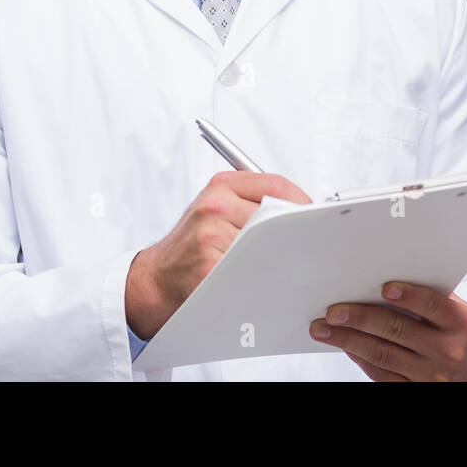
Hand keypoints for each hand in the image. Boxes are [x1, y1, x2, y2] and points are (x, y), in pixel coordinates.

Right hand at [126, 172, 311, 338]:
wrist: (154, 280)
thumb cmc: (190, 247)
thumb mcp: (215, 210)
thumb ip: (251, 202)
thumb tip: (301, 210)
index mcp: (220, 187)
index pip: (275, 184)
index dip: (300, 201)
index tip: (312, 217)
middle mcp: (214, 206)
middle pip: (277, 213)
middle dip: (294, 232)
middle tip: (306, 245)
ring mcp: (211, 236)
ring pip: (268, 244)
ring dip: (281, 257)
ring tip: (282, 265)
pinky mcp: (210, 267)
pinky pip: (252, 270)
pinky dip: (263, 278)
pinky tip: (262, 282)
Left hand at [309, 282, 466, 381]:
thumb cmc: (455, 331)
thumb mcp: (456, 311)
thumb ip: (430, 294)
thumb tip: (383, 277)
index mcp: (460, 323)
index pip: (432, 306)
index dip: (409, 296)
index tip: (384, 287)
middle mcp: (447, 350)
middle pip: (398, 331)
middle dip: (362, 319)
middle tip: (333, 310)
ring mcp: (429, 374)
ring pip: (382, 354)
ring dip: (348, 339)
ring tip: (323, 328)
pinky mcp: (413, 389)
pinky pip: (380, 374)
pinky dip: (358, 357)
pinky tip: (342, 343)